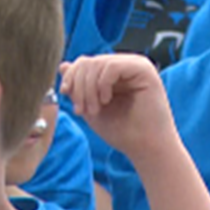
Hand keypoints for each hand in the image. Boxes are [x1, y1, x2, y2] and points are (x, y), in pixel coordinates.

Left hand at [60, 55, 178, 162]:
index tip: (65, 95)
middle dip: (78, 87)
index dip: (70, 77)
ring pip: (97, 63)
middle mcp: (124, 65)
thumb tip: (63, 65)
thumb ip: (78, 88)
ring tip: (94, 110)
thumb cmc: (122, 131)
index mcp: (112, 73)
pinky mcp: (144, 69)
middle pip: (88, 62)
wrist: (146, 148)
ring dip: (89, 90)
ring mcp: (135, 65)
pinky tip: (106, 100)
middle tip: (82, 110)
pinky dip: (102, 84)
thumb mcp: (90, 107)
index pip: (84, 63)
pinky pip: (111, 66)